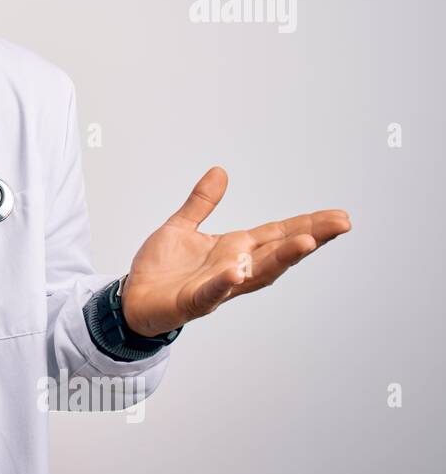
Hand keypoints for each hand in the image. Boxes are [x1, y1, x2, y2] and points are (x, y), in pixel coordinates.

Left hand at [120, 166, 350, 335]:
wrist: (133, 300)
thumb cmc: (161, 269)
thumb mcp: (181, 226)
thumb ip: (201, 202)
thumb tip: (220, 171)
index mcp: (233, 249)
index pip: (277, 234)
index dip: (308, 224)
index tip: (339, 216)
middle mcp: (234, 268)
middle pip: (278, 252)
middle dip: (310, 238)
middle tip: (341, 224)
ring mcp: (217, 287)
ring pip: (255, 274)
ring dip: (281, 259)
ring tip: (306, 242)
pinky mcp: (193, 302)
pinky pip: (212, 293)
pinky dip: (224, 283)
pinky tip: (237, 272)